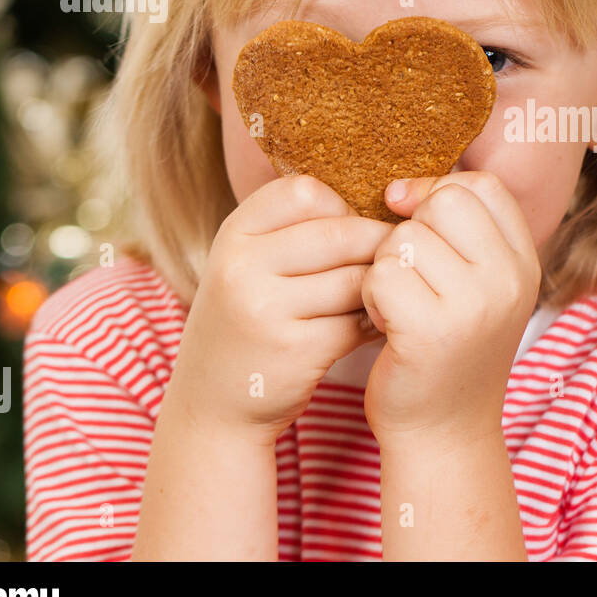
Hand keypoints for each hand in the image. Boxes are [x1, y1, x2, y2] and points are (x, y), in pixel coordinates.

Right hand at [168, 174, 393, 445]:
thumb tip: (379, 199)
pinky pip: (359, 322)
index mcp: (234, 234)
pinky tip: (370, 326)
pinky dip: (374, 323)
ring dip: (378, 288)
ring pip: (357, 278)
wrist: (211, 404)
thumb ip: (295, 229)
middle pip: (342, 232)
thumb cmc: (247, 321)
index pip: (306, 192)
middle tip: (385, 265)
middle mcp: (242, 266)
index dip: (340, 208)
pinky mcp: (295, 349)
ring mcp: (266, 309)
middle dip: (374, 247)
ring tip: (378, 296)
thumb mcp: (247, 264)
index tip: (347, 233)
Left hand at [360, 171, 541, 445]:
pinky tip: (385, 324)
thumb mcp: (474, 285)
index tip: (419, 226)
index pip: (483, 187)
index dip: (440, 192)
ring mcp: (475, 306)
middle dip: (411, 231)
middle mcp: (509, 280)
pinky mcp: (431, 330)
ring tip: (400, 306)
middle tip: (412, 278)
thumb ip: (454, 231)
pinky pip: (382, 274)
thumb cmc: (448, 350)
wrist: (443, 433)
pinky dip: (371, 296)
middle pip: (444, 202)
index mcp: (525, 263)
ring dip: (386, 267)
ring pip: (404, 238)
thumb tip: (397, 189)